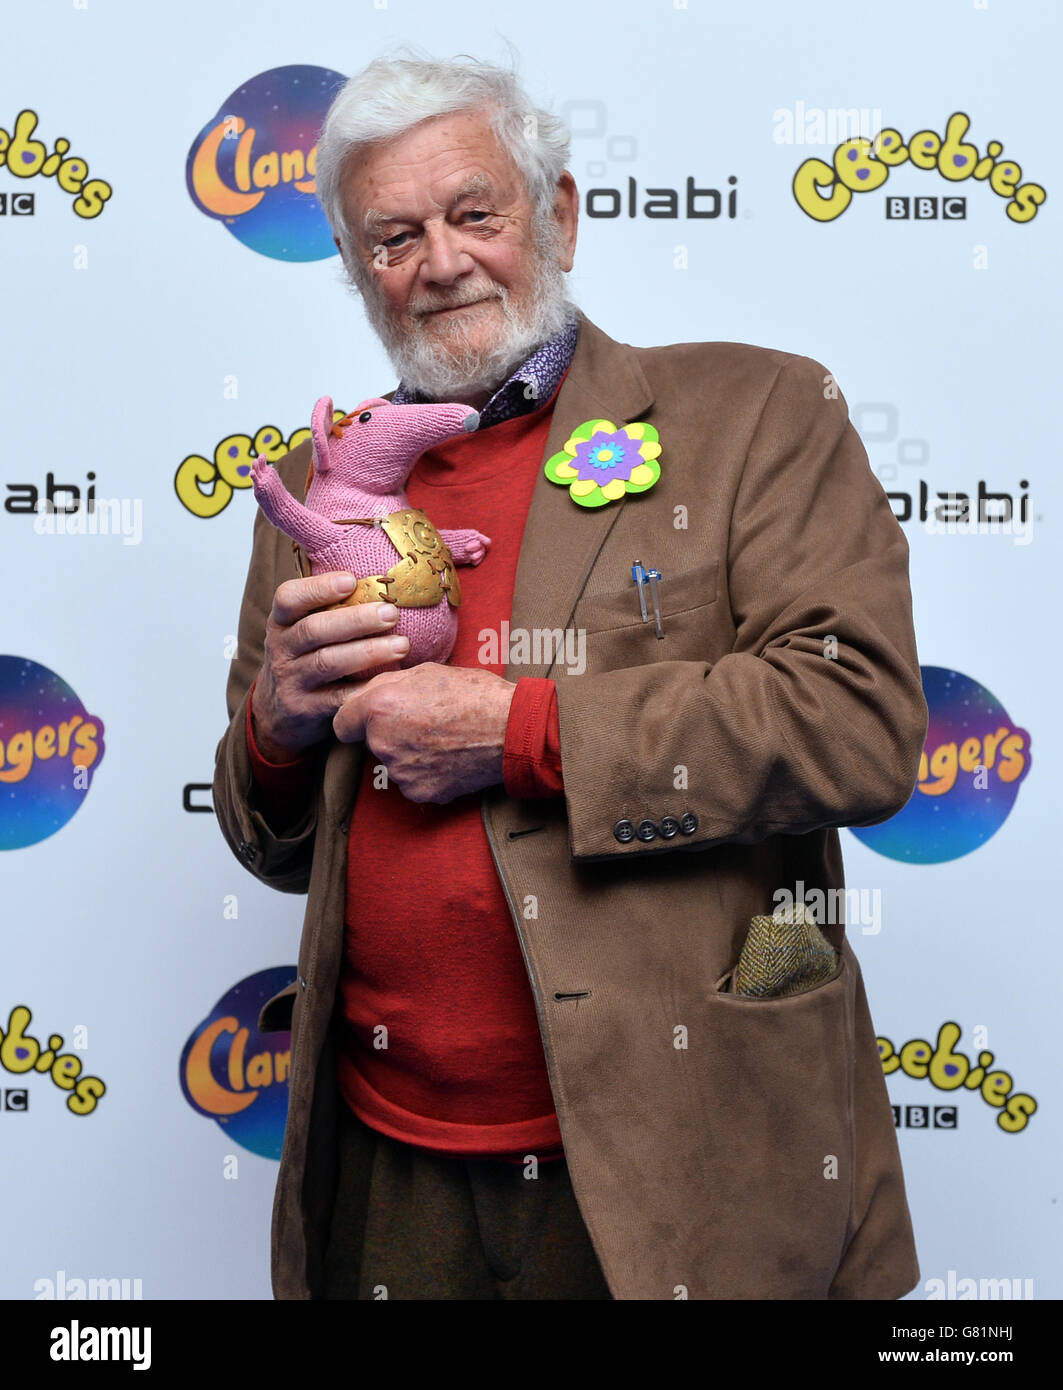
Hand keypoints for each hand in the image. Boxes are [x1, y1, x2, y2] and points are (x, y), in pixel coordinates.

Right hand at [250, 572, 410, 761]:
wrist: (279, 713)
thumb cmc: (306, 659)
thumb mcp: (304, 630)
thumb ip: (330, 608)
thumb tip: (383, 578)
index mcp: (282, 622)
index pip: (288, 598)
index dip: (318, 588)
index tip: (351, 580)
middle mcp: (281, 648)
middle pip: (314, 629)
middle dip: (356, 620)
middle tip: (391, 613)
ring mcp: (291, 680)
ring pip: (328, 662)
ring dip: (368, 652)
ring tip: (402, 645)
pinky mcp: (304, 709)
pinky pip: (337, 698)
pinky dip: (363, 689)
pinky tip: (388, 681)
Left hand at [333, 662, 516, 802]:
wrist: (514, 731)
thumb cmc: (475, 695)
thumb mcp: (427, 671)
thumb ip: (388, 684)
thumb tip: (367, 692)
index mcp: (379, 707)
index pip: (341, 723)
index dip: (356, 719)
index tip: (369, 718)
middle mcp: (383, 742)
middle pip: (370, 742)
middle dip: (388, 733)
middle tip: (422, 721)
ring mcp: (401, 772)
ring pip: (393, 763)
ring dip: (408, 753)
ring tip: (442, 738)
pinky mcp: (420, 792)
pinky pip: (412, 781)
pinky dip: (426, 772)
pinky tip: (449, 757)